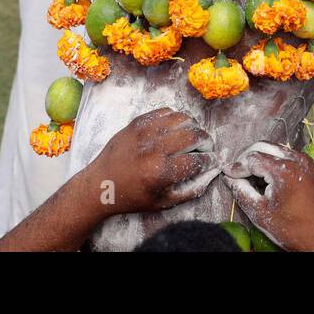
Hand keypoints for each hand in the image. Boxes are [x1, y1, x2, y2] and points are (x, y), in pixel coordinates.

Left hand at [83, 108, 220, 214]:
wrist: (100, 184)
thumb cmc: (132, 197)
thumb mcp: (163, 202)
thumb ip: (192, 189)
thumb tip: (213, 172)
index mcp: (160, 172)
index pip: (197, 160)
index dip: (210, 160)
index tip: (212, 160)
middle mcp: (154, 149)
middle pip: (193, 135)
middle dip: (206, 141)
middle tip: (206, 147)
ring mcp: (145, 132)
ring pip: (182, 118)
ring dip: (193, 127)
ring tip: (193, 136)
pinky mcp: (137, 122)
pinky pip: (166, 112)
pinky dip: (176, 118)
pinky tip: (176, 129)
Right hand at [222, 141, 313, 250]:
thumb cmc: (292, 229)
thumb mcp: (260, 213)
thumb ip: (241, 191)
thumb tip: (229, 177)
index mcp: (285, 170)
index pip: (253, 158)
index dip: (237, 166)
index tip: (227, 174)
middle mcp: (297, 159)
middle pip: (263, 146)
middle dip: (247, 158)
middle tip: (237, 174)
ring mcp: (305, 161)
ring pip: (274, 148)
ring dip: (260, 159)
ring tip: (251, 178)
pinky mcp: (310, 166)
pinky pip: (286, 155)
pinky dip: (273, 162)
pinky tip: (266, 179)